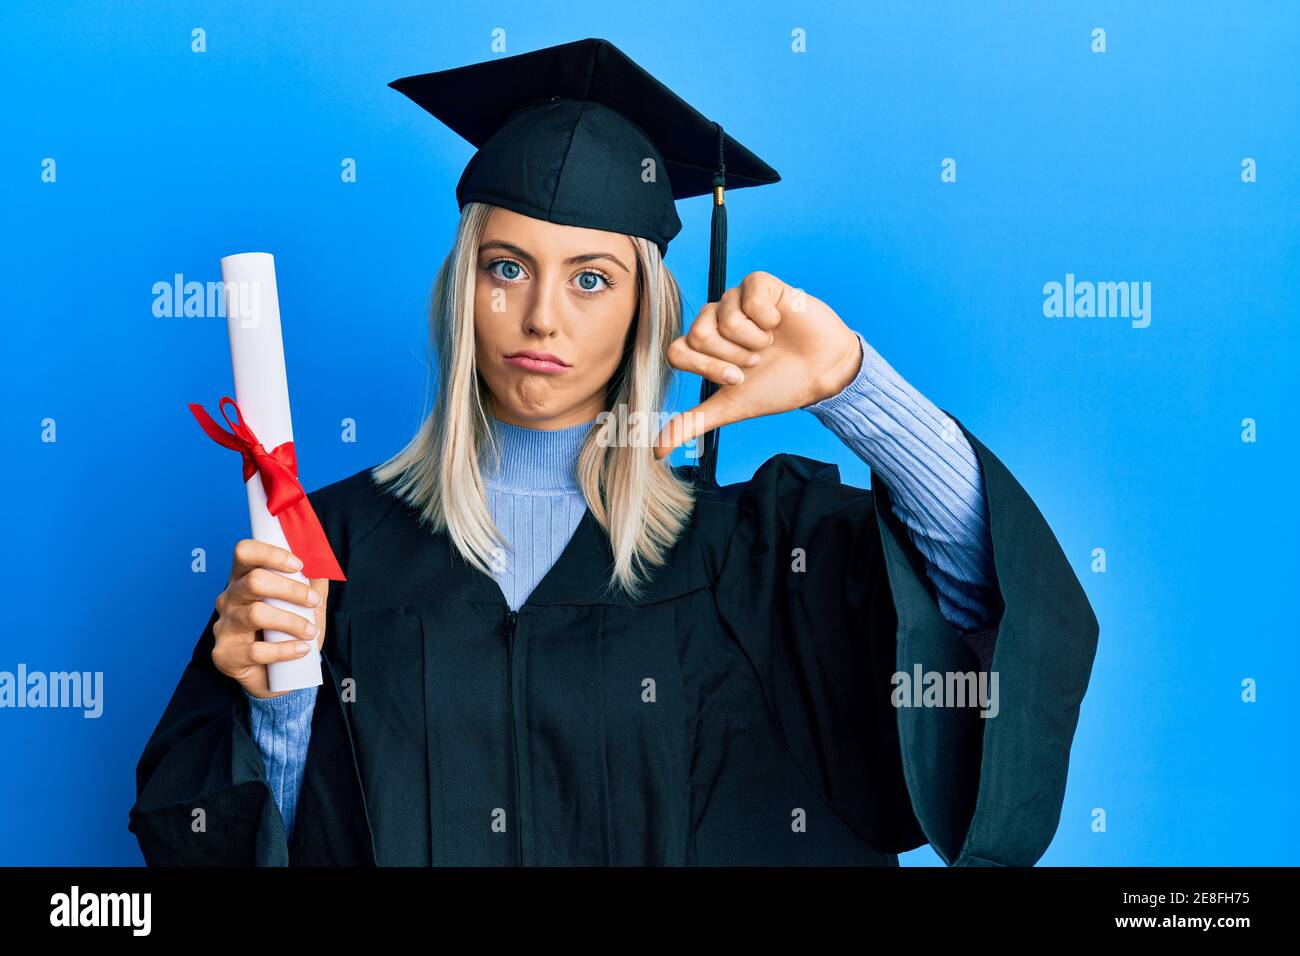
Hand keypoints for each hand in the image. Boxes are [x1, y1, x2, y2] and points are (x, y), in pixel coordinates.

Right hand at [211, 539, 328, 699]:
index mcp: (243, 579)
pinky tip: (301, 650)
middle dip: (291, 590)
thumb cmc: (285, 632)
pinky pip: (257, 650)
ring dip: (292, 621)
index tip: (298, 565)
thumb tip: (324, 561)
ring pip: (256, 614)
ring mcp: (224, 626)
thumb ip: (312, 582)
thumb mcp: (303, 605)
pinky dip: (286, 650)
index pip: (245, 552)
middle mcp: (229, 599)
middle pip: (254, 581)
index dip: (271, 553)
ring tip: (311, 631)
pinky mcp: (225, 654)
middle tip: (312, 601)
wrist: (274, 676)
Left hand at [653, 271, 862, 458]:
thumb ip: (692, 423)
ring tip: (770, 344)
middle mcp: (713, 319)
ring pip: (725, 318)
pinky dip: (768, 318)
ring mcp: (735, 299)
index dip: (707, 368)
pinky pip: (750, 297)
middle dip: (733, 356)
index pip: (677, 352)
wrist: (821, 372)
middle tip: (757, 360)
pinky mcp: (759, 283)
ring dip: (754, 340)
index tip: (737, 378)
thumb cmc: (777, 386)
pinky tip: (779, 323)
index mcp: (701, 346)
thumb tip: (655, 452)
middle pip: (698, 334)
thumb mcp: (730, 408)